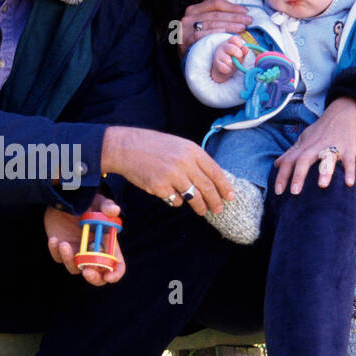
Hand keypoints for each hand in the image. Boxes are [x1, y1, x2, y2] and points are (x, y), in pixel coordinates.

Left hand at [44, 194, 124, 284]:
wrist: (65, 197)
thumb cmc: (87, 200)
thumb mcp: (98, 201)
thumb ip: (107, 206)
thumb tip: (114, 210)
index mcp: (108, 244)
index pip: (116, 266)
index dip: (115, 274)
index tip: (108, 276)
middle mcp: (94, 252)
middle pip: (97, 275)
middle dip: (94, 278)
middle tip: (87, 272)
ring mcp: (77, 253)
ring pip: (75, 268)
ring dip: (69, 260)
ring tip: (63, 244)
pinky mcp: (62, 249)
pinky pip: (59, 258)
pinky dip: (55, 252)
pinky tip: (54, 239)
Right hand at [101, 126, 234, 214]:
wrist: (126, 147)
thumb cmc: (152, 146)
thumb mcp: (178, 145)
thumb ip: (194, 160)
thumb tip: (211, 179)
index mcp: (191, 150)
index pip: (215, 171)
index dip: (224, 186)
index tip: (230, 196)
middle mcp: (184, 162)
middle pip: (207, 187)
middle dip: (215, 201)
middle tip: (219, 209)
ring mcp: (172, 175)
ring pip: (193, 197)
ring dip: (199, 206)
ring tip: (202, 210)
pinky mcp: (159, 187)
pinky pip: (175, 200)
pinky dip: (176, 201)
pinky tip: (173, 197)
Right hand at [177, 0, 252, 58]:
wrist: (181, 58)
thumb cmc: (194, 39)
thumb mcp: (198, 22)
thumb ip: (209, 11)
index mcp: (193, 9)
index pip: (215, 3)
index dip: (232, 6)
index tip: (246, 11)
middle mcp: (188, 17)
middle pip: (216, 14)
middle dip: (235, 16)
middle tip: (249, 20)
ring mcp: (186, 29)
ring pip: (212, 24)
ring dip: (230, 25)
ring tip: (243, 27)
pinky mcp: (186, 41)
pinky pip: (205, 35)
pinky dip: (219, 34)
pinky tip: (230, 35)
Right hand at [210, 37, 249, 82]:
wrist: (223, 68)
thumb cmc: (234, 58)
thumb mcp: (240, 54)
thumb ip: (244, 51)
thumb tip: (246, 48)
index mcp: (229, 42)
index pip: (234, 39)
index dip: (240, 44)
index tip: (241, 49)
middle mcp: (222, 46)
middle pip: (231, 49)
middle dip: (238, 54)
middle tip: (239, 57)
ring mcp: (218, 54)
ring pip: (227, 60)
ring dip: (233, 64)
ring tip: (233, 65)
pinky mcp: (216, 63)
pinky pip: (224, 68)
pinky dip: (228, 70)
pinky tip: (229, 69)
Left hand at [273, 97, 355, 193]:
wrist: (344, 112)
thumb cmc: (322, 130)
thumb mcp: (304, 139)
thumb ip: (291, 153)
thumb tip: (277, 165)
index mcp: (304, 146)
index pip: (289, 160)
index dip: (282, 176)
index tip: (278, 192)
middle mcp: (316, 147)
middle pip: (304, 160)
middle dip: (298, 175)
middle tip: (294, 192)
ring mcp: (333, 147)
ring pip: (327, 158)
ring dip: (325, 171)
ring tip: (322, 186)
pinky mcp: (349, 149)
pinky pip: (349, 161)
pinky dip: (350, 171)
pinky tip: (349, 183)